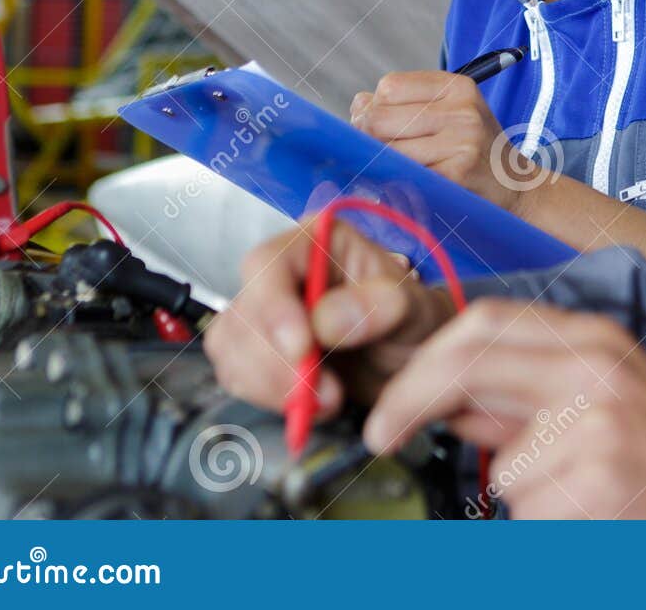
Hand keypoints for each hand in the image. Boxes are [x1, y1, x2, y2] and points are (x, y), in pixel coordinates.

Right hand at [204, 220, 455, 418]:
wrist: (410, 361)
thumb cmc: (412, 322)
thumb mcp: (413, 310)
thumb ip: (380, 306)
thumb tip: (328, 320)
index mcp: (317, 241)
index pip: (269, 263)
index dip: (274, 306)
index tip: (300, 347)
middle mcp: (281, 272)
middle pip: (244, 312)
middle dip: (279, 362)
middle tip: (329, 394)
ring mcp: (264, 313)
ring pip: (233, 349)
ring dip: (273, 386)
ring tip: (329, 400)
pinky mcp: (255, 351)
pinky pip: (236, 376)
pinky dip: (267, 398)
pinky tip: (308, 404)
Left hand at [351, 71, 529, 214]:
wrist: (516, 187)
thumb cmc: (474, 149)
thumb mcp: (450, 113)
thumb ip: (404, 104)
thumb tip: (358, 105)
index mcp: (458, 86)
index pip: (389, 86)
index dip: (373, 107)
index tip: (378, 127)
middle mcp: (462, 109)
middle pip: (381, 117)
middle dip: (368, 137)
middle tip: (377, 152)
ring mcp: (462, 141)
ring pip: (387, 149)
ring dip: (381, 163)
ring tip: (395, 168)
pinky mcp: (456, 174)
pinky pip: (403, 174)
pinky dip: (395, 181)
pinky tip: (407, 183)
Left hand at [362, 299, 645, 518]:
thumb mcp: (597, 394)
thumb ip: (523, 394)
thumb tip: (448, 403)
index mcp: (591, 338)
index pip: (483, 323)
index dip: (423, 363)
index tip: (391, 404)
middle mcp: (594, 369)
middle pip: (468, 365)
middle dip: (410, 402)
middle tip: (382, 437)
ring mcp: (597, 425)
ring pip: (501, 466)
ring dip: (519, 491)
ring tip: (578, 490)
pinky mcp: (598, 481)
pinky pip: (529, 511)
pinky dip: (546, 524)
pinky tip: (591, 513)